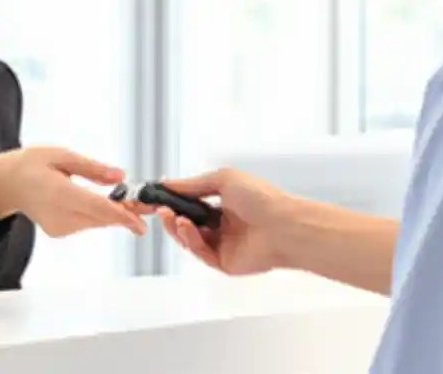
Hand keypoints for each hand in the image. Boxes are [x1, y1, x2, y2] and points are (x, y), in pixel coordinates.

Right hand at [0, 146, 145, 237]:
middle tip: (146, 204)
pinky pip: (86, 224)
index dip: (122, 216)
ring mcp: (58, 227)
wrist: (8, 183)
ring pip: (96, 222)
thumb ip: (92, 168)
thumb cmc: (32, 164)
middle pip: (101, 218)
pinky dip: (97, 215)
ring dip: (112, 213)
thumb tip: (120, 176)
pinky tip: (100, 203)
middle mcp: (58, 215)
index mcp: (59, 193)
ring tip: (126, 201)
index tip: (141, 223)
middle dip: (125, 212)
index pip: (97, 208)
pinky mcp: (59, 232)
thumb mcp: (62, 155)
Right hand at [155, 168, 293, 275]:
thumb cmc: (261, 198)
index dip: (176, 202)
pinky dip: (190, 240)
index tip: (159, 197)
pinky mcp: (224, 263)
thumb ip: (194, 184)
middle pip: (189, 225)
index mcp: (226, 205)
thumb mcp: (224, 179)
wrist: (283, 226)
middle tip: (160, 209)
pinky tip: (185, 227)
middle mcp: (224, 226)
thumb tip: (168, 183)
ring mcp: (224, 246)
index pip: (194, 206)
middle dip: (173, 217)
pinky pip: (201, 253)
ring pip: (191, 240)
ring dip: (178, 228)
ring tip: (170, 216)